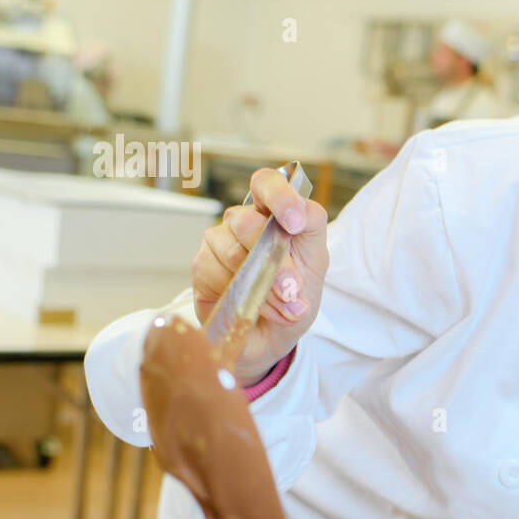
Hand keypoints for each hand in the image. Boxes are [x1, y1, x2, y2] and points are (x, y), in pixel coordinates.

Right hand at [191, 167, 328, 383]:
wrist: (275, 336)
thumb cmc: (295, 294)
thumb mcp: (316, 261)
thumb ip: (313, 229)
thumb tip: (303, 215)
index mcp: (272, 213)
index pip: (267, 183)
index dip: (279, 196)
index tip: (295, 223)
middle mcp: (242, 222)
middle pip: (248, 220)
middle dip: (276, 261)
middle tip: (292, 289)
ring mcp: (218, 242)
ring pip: (233, 250)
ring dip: (262, 285)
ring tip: (281, 307)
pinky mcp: (201, 267)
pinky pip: (215, 272)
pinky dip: (240, 294)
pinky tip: (254, 308)